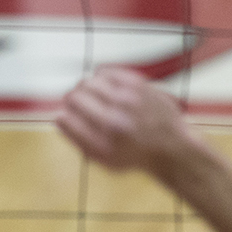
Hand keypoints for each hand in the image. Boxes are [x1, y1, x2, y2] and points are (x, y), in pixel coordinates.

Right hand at [56, 65, 204, 179]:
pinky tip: (104, 84)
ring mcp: (126, 99)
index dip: (64, 113)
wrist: (172, 149)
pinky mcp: (137, 85)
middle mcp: (113, 118)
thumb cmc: (134, 156)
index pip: (66, 116)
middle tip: (78, 103)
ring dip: (85, 87)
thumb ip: (78, 139)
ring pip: (88, 81)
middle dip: (72, 99)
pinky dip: (100, 76)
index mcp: (102, 139)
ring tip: (92, 95)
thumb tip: (59, 117)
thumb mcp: (104, 160)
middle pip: (74, 95)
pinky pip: (106, 71)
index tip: (69, 114)